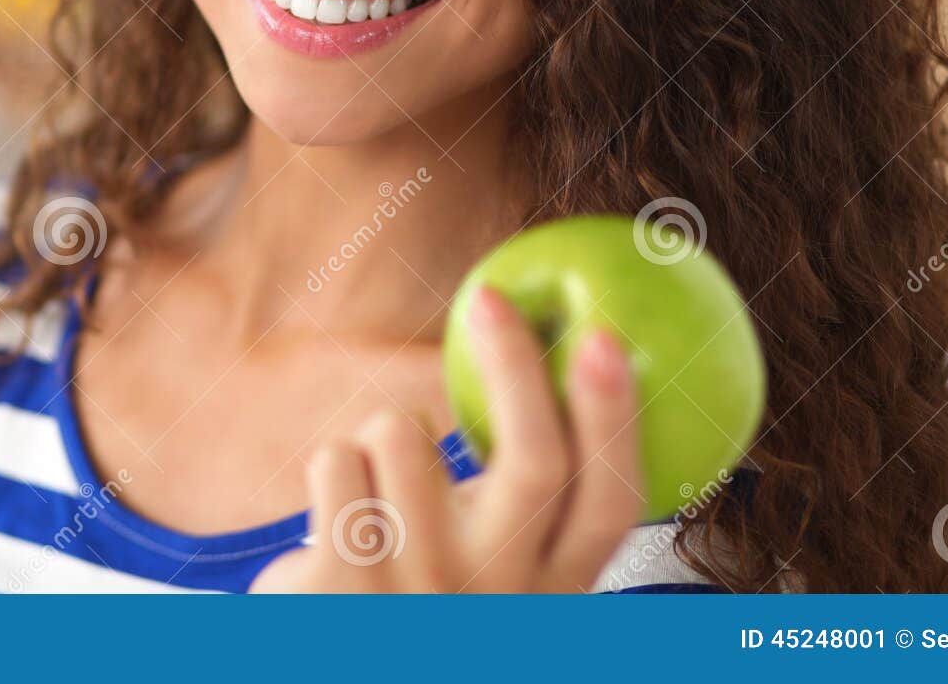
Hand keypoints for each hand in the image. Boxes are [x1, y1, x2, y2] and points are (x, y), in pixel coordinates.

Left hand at [249, 286, 642, 592]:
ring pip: (403, 434)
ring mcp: (422, 593)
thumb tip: (574, 350)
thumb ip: (536, 502)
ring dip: (384, 430)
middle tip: (491, 300)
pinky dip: (335, 464)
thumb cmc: (426, 590)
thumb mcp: (502, 571)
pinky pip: (339, 458)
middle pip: (535, 459)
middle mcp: (502, 596)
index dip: (614, 417)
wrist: (332, 664)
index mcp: (556, 587)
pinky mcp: (344, 586)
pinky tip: (340, 514)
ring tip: (381, 483)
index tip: (603, 337)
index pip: (612, 502)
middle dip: (517, 366)